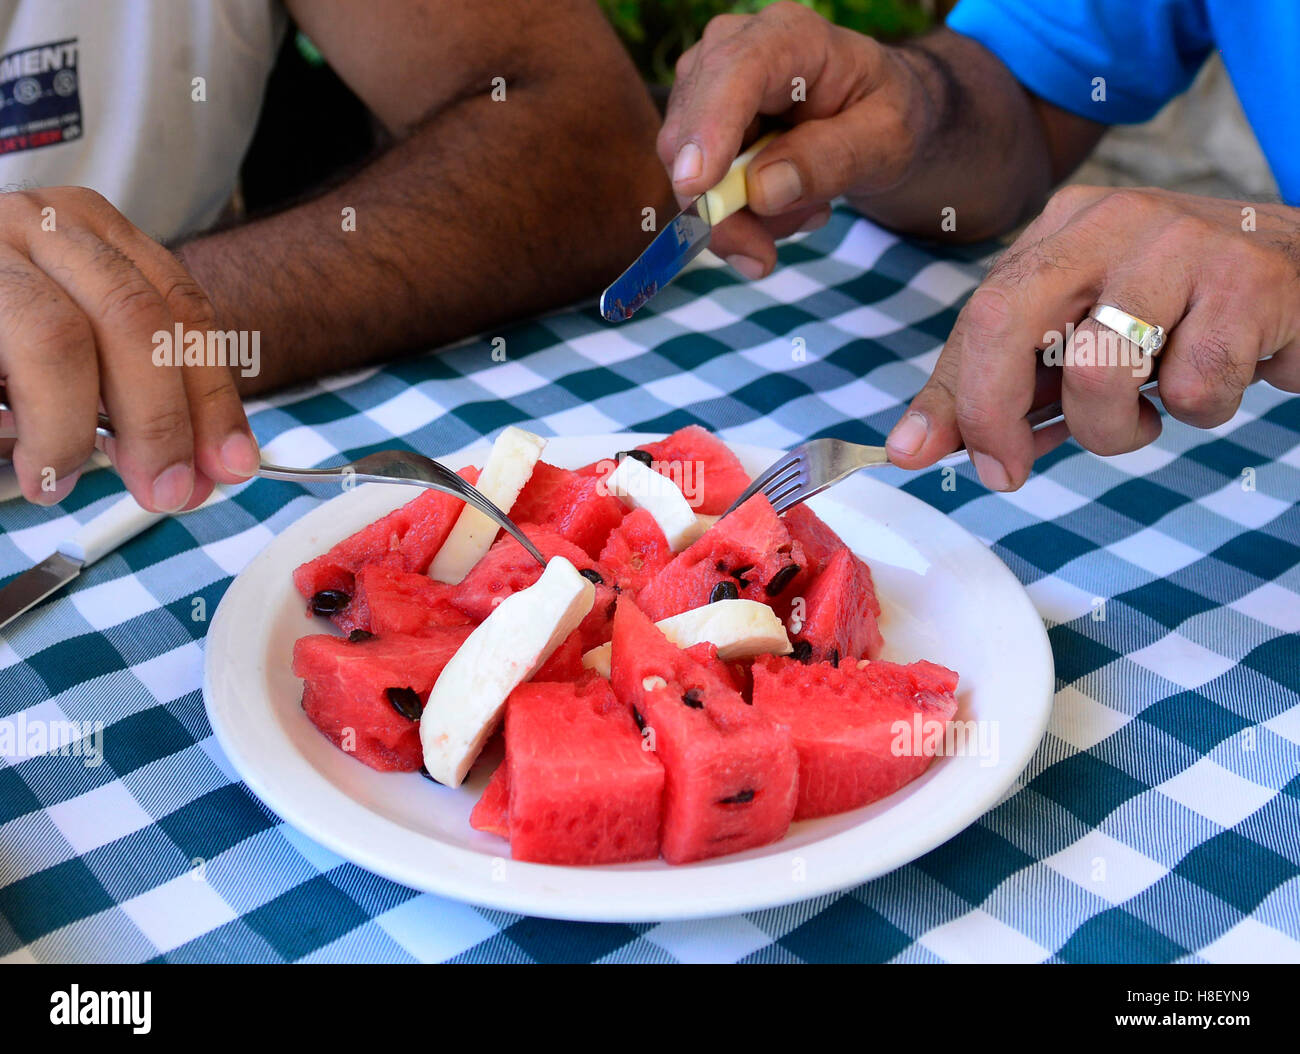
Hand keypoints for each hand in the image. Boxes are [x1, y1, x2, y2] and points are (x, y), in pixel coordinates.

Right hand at [0, 187, 258, 508]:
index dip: (214, 394)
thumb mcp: (77, 353)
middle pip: (135, 320)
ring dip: (75, 429)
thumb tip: (202, 470)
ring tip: (62, 478)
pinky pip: (3, 363)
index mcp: (89, 229)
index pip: (182, 309)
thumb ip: (134, 396)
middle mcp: (34, 220)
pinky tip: (31, 462)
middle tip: (169, 491)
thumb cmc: (4, 343)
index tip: (233, 464)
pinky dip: (31, 427)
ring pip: (58, 338)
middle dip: (164, 421)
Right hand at [658, 1, 926, 277]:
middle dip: (719, 209)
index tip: (696, 188)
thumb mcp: (887, 140)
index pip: (734, 74)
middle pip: (691, 134)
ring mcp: (707, 89)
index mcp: (789, 37)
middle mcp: (732, 51)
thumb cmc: (884, 115)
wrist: (872, 117)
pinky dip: (737, 217)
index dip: (709, 128)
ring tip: (807, 211)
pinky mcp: (698, 127)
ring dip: (739, 217)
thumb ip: (832, 160)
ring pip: (686, 172)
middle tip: (762, 259)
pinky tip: (784, 206)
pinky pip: (695, 190)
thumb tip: (761, 191)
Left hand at [884, 186, 1299, 488]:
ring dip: (1116, 430)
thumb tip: (908, 450)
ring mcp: (1183, 242)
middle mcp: (1113, 221)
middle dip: (993, 413)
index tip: (935, 458)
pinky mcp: (1249, 280)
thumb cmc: (1184, 316)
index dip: (954, 397)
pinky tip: (1223, 376)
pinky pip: (1190, 391)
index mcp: (1063, 229)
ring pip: (1098, 371)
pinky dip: (1200, 412)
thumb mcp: (1082, 341)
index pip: (979, 312)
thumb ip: (999, 390)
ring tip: (1151, 410)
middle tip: (1011, 470)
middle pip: (1007, 318)